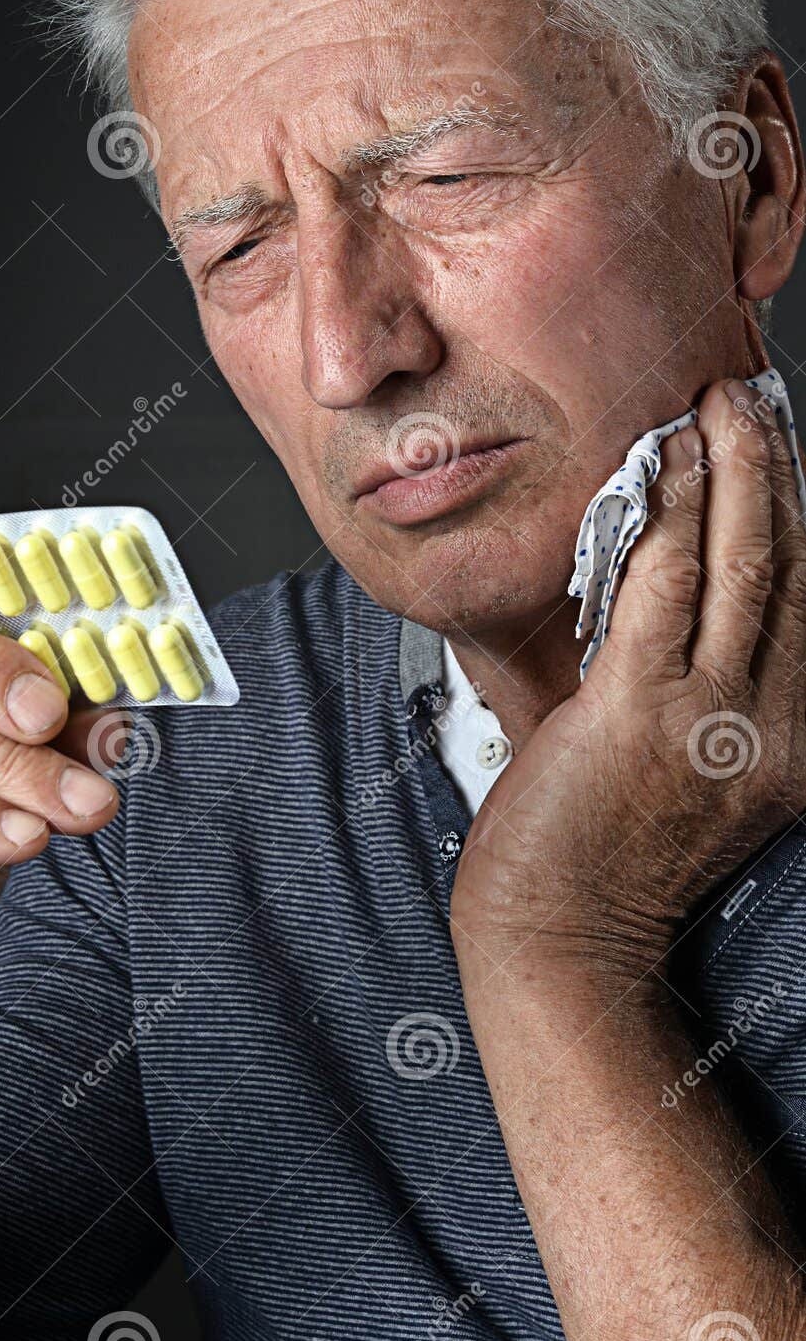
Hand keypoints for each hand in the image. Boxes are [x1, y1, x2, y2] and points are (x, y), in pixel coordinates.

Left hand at [453, 377, 805, 983]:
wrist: (560, 943)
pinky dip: (668, 510)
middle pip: (793, 564)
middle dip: (777, 467)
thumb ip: (707, 693)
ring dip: (731, 467)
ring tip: (715, 403)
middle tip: (753, 397)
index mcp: (791, 740)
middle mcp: (772, 725)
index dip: (799, 509)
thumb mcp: (692, 775)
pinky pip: (662, 585)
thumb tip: (681, 596)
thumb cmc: (604, 859)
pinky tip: (661, 459)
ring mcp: (711, 718)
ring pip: (742, 560)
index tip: (780, 447)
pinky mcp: (638, 711)